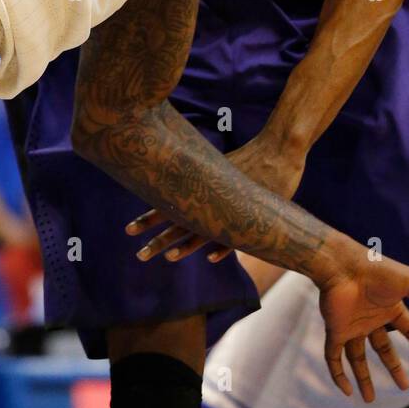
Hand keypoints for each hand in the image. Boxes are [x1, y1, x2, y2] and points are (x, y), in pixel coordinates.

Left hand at [126, 131, 306, 263]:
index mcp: (200, 187)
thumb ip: (201, 176)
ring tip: (168, 257)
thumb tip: (180, 178)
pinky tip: (210, 257)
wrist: (280, 150)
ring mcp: (230, 208)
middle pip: (179, 222)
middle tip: (139, 255)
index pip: (167, 205)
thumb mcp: (218, 165)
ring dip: (186, 246)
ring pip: (203, 231)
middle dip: (158, 240)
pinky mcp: (252, 216)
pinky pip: (235, 235)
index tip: (128, 230)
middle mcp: (211, 198)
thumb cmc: (251, 156)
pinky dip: (223, 246)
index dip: (148, 218)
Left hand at [317, 247, 408, 400]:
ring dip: (363, 379)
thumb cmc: (376, 269)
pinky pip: (334, 357)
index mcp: (391, 308)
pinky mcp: (335, 330)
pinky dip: (338, 374)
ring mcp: (352, 326)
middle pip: (384, 349)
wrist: (343, 265)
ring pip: (357, 358)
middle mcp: (372, 319)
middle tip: (404, 387)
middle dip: (394, 368)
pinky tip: (346, 391)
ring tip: (369, 400)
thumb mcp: (408, 282)